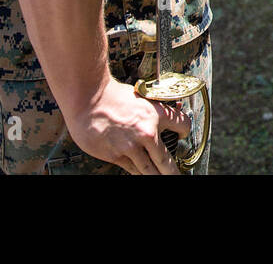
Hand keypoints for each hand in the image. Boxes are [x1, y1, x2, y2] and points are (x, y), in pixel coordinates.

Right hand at [64, 78, 191, 174]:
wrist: (88, 99)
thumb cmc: (113, 95)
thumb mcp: (141, 96)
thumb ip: (152, 110)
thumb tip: (163, 118)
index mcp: (156, 114)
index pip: (182, 125)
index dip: (184, 130)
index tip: (182, 134)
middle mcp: (146, 133)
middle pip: (166, 162)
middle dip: (172, 173)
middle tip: (177, 176)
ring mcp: (130, 147)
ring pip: (148, 170)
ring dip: (156, 175)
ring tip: (161, 176)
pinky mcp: (115, 155)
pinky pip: (131, 168)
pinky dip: (137, 170)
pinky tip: (141, 171)